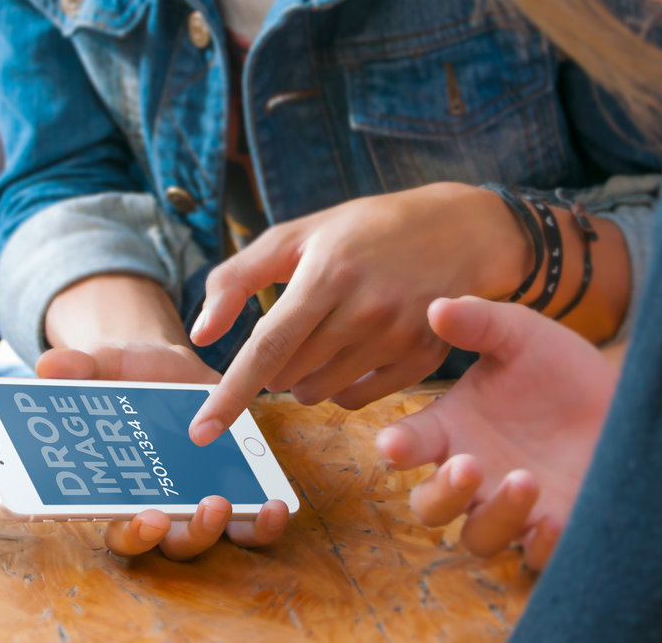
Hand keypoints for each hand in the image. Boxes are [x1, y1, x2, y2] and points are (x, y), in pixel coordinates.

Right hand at [36, 345, 289, 559]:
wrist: (170, 368)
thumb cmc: (128, 376)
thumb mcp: (106, 365)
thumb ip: (80, 369)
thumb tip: (47, 365)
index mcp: (119, 489)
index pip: (117, 528)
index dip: (130, 531)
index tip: (143, 516)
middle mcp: (158, 506)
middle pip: (165, 542)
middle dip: (178, 533)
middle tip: (193, 508)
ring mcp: (196, 503)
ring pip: (206, 538)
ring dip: (216, 531)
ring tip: (224, 503)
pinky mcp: (233, 490)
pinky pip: (249, 525)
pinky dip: (262, 525)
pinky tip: (274, 505)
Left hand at [189, 183, 528, 444]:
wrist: (461, 231)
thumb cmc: (366, 230)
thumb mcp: (298, 235)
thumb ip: (238, 278)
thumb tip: (201, 334)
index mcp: (326, 273)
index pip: (268, 346)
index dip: (231, 394)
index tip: (202, 432)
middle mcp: (364, 309)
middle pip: (288, 373)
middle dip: (274, 362)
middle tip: (296, 326)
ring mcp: (397, 337)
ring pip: (317, 392)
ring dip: (302, 376)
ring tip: (324, 335)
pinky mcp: (422, 360)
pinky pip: (355, 400)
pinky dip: (339, 386)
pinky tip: (351, 351)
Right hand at [376, 296, 617, 569]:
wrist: (619, 395)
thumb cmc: (555, 365)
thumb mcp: (517, 333)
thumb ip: (477, 322)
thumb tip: (436, 307)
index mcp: (451, 428)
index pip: (409, 444)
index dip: (396, 447)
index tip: (391, 446)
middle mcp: (472, 474)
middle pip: (431, 506)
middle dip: (443, 493)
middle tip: (469, 465)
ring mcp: (509, 507)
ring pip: (478, 538)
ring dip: (494, 517)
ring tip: (525, 479)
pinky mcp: (553, 528)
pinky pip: (535, 558)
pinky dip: (540, 548)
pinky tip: (555, 520)